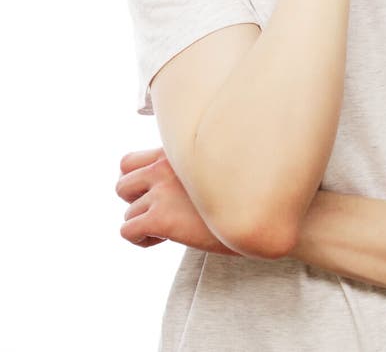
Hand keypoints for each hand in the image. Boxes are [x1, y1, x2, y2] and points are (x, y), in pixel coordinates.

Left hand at [115, 146, 233, 254]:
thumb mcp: (213, 168)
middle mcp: (164, 166)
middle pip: (121, 186)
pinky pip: (128, 231)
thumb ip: (188, 168)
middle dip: (136, 202)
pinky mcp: (160, 217)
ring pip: (128, 212)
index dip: (137, 181)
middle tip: (160, 212)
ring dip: (144, 223)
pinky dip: (142, 239)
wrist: (259, 214)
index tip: (157, 194)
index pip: (129, 162)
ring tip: (169, 229)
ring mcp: (160, 191)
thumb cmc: (244, 193)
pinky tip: (165, 239)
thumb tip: (178, 184)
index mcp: (175, 152)